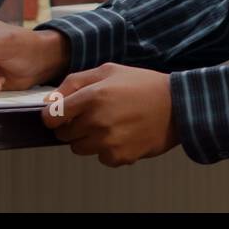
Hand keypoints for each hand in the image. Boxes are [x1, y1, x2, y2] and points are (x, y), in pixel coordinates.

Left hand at [41, 63, 178, 166]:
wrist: (177, 105)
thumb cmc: (143, 85)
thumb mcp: (108, 70)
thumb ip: (75, 82)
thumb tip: (51, 101)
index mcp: (92, 96)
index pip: (51, 117)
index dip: (54, 116)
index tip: (62, 115)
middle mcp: (97, 121)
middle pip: (63, 135)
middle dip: (73, 127)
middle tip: (94, 116)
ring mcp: (107, 141)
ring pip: (79, 149)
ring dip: (89, 140)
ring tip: (110, 126)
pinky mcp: (119, 156)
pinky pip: (100, 158)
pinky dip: (108, 150)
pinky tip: (123, 136)